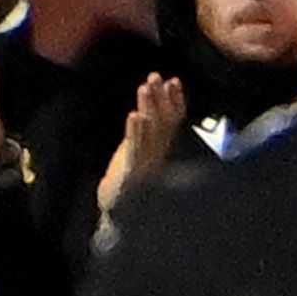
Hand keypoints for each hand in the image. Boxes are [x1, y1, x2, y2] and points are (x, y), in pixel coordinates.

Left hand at [97, 74, 186, 215]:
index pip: (173, 121)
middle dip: (160, 98)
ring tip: (145, 88)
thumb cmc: (129, 188)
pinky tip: (136, 116)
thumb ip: (144, 137)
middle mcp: (159, 156)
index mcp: (162, 151)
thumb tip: (146, 113)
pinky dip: (137, 132)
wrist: (121, 218)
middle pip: (163, 122)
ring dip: (150, 108)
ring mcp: (147, 165)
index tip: (174, 80)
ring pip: (151, 132)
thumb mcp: (139, 158)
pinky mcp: (132, 174)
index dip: (175, 101)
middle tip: (156, 77)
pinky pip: (136, 150)